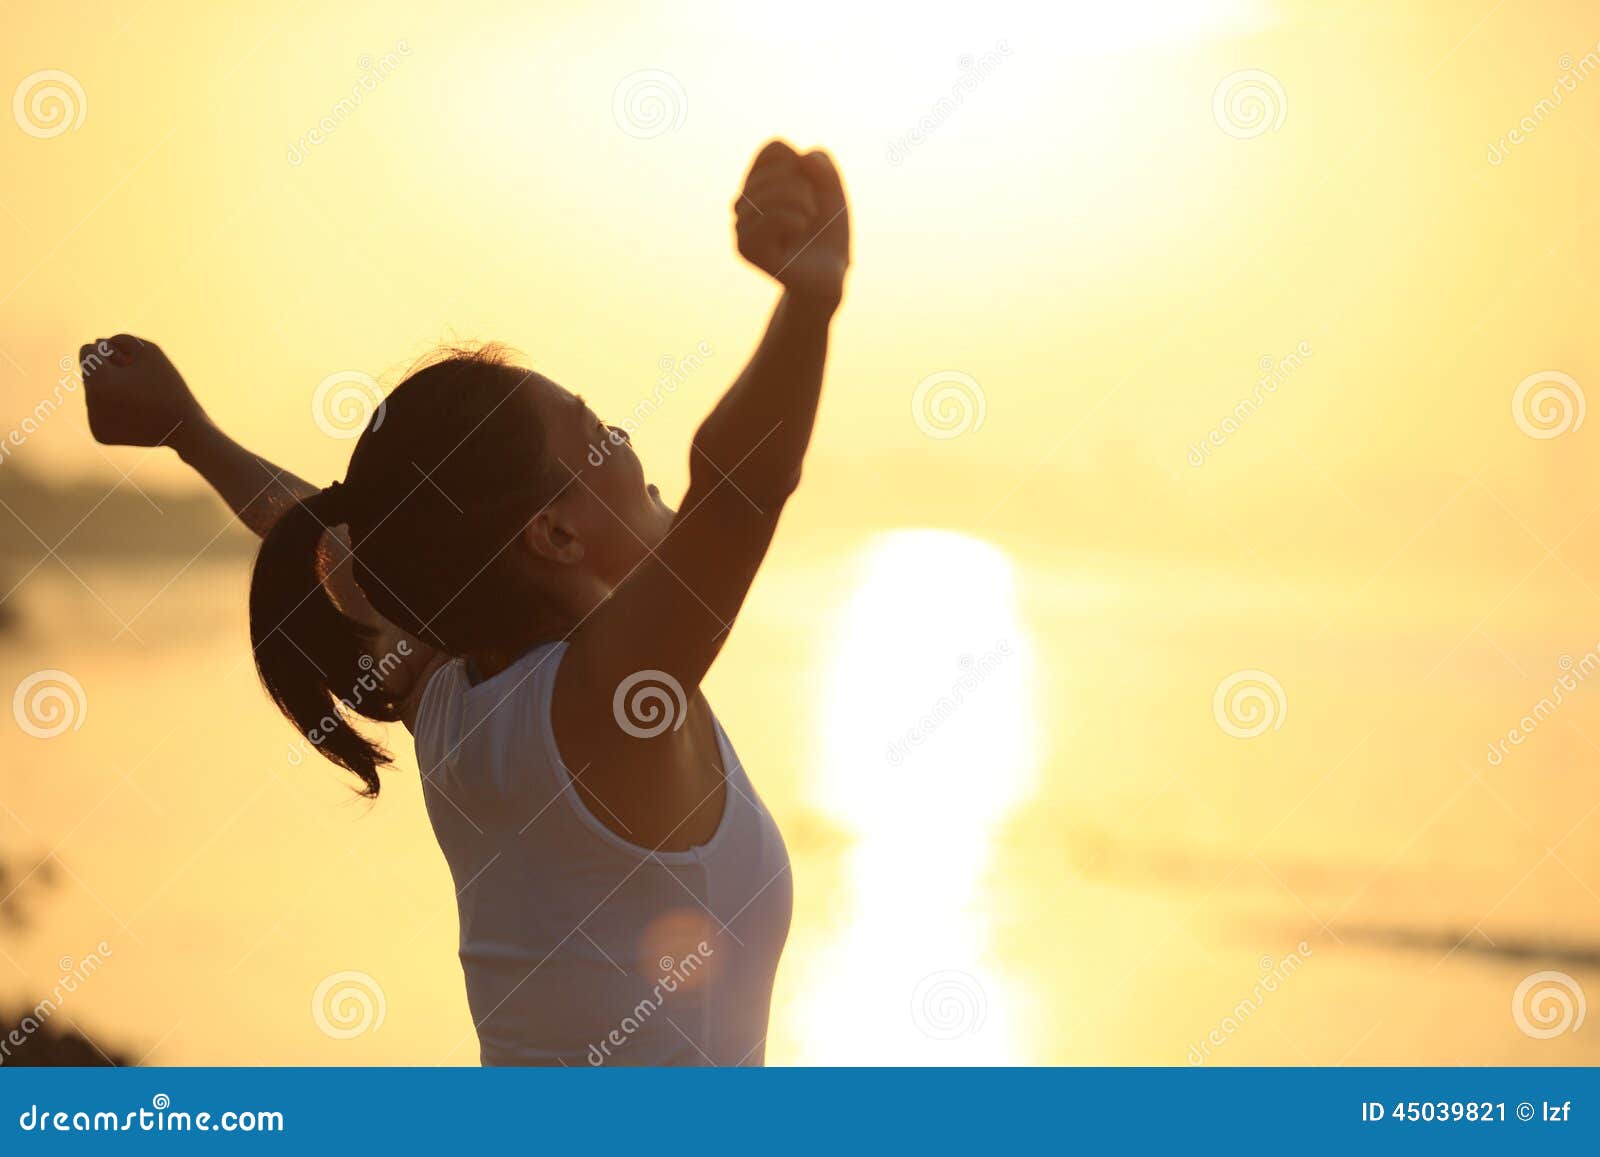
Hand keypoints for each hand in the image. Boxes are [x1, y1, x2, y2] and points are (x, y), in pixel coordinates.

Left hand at [79, 334, 208, 450]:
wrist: (185, 428)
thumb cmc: (169, 386)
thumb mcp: (150, 352)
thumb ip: (121, 339)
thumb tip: (98, 342)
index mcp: (100, 380)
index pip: (87, 351)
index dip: (110, 352)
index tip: (131, 363)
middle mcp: (90, 402)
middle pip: (88, 372)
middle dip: (109, 371)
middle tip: (140, 383)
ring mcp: (93, 421)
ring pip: (93, 392)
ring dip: (111, 390)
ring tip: (139, 400)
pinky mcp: (99, 434)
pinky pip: (98, 412)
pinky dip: (113, 410)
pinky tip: (134, 415)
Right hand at [734, 140, 849, 303]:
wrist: (829, 275)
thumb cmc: (827, 232)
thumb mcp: (833, 190)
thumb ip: (822, 163)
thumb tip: (800, 159)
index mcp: (760, 183)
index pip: (772, 150)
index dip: (800, 161)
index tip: (812, 186)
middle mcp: (745, 203)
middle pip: (771, 170)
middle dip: (802, 185)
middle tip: (813, 210)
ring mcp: (741, 226)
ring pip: (765, 194)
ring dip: (799, 201)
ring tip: (808, 219)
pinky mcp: (745, 249)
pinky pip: (768, 218)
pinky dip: (793, 218)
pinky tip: (800, 229)